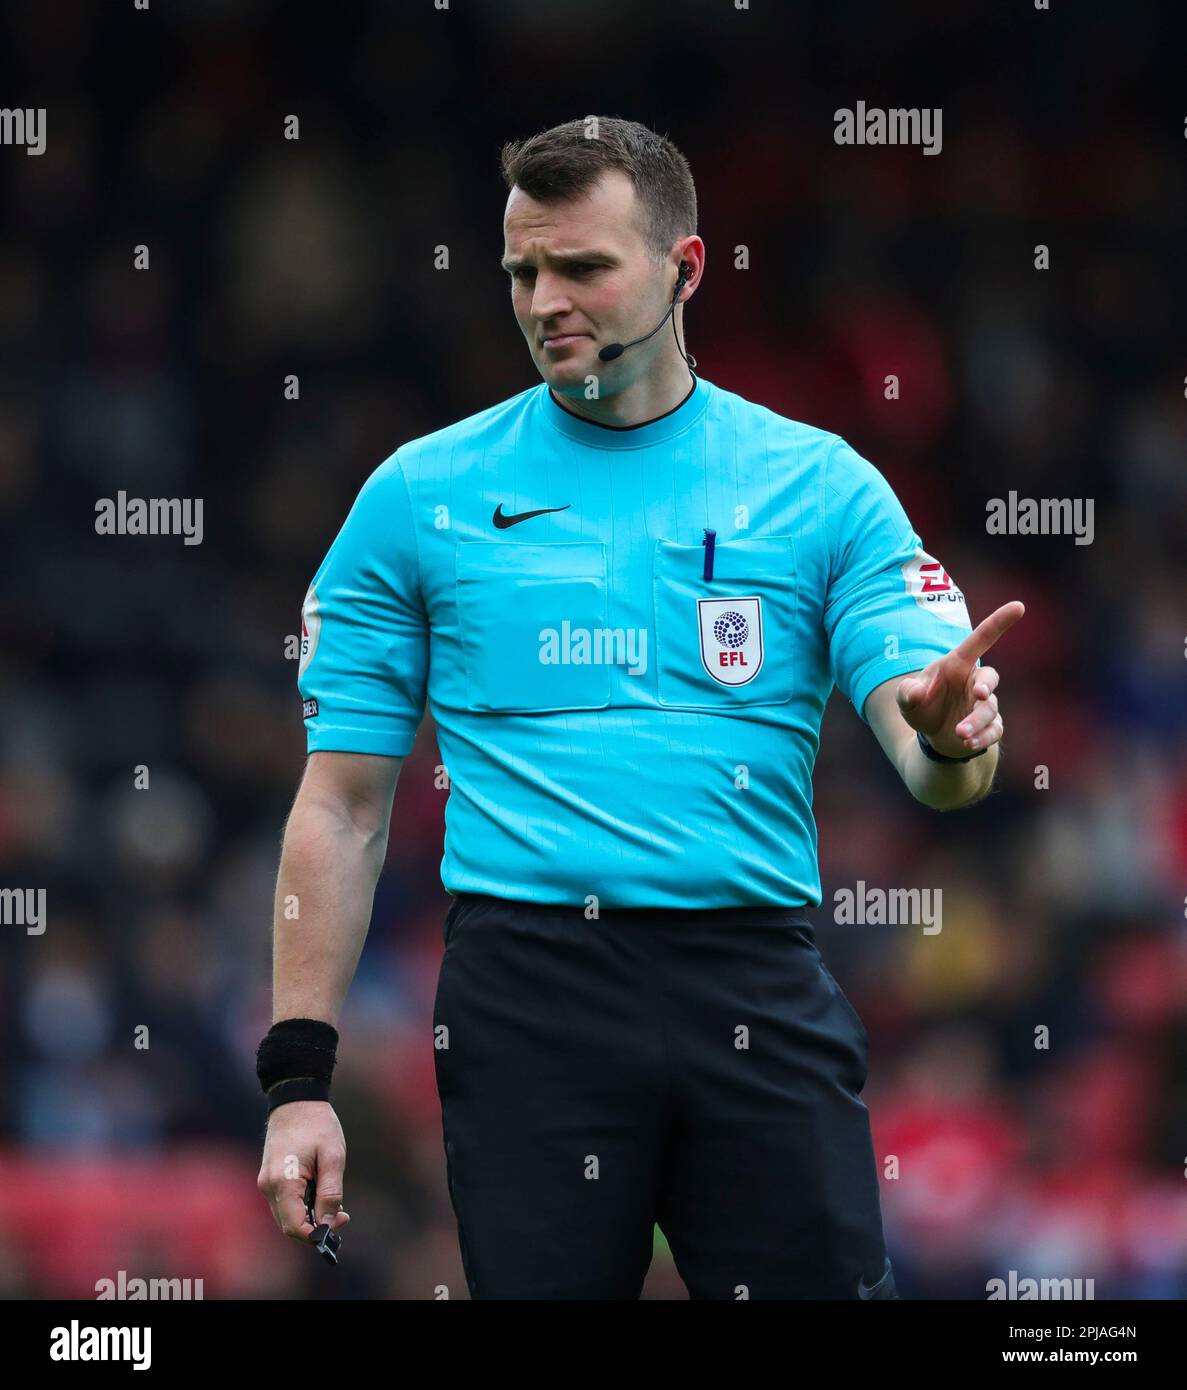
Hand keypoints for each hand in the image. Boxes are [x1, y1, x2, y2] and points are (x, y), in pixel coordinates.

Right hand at [257, 1100, 350, 1243]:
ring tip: (334, 1201)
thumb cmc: (317, 1125)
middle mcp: (268, 1186)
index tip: (338, 1225)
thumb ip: (330, 1193)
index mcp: (283, 1182)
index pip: (294, 1226)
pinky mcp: (269, 1178)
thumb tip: (329, 1223)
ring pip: (286, 1216)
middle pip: (289, 1225)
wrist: (296, 1100)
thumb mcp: (333, 1157)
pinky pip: (285, 1203)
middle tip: (342, 1214)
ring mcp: (266, 1183)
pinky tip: (320, 1192)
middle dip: (315, 1226)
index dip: (316, 1234)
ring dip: (309, 1216)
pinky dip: (302, 1205)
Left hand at [896, 601, 1024, 758]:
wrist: (931, 735)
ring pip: (989, 709)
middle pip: (990, 677)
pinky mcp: (989, 726)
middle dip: (985, 685)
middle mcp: (974, 682)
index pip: (981, 639)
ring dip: (976, 722)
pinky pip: (994, 730)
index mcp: (958, 664)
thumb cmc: (922, 705)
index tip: (1019, 606)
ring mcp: (984, 704)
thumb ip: (907, 692)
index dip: (999, 622)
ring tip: (959, 734)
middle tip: (978, 695)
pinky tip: (968, 744)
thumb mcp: (907, 699)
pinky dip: (983, 738)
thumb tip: (915, 692)